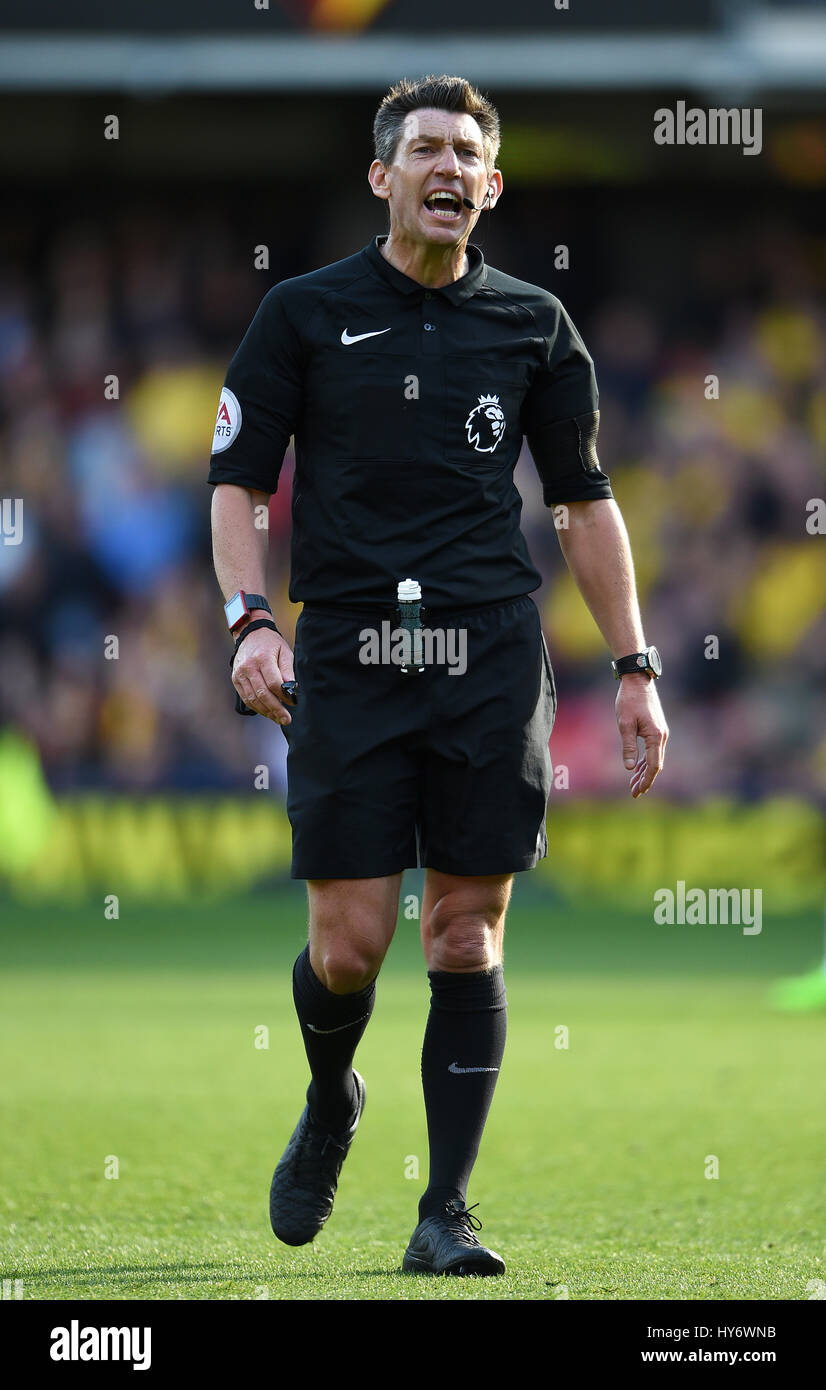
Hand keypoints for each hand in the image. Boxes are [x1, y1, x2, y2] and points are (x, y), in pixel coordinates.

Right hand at [232, 629, 295, 725]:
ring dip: (266, 712)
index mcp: (262, 658)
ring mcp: (240, 674)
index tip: (293, 702)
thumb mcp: (284, 652)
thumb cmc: (271, 643)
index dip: (284, 696)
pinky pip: (246, 697)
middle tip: (287, 720)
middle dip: (276, 709)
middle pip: (263, 694)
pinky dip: (257, 707)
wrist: (250, 632)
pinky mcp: (235, 679)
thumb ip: (288, 671)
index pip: (274, 683)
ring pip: (253, 699)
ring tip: (278, 719)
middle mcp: (248, 667)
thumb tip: (292, 690)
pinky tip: (267, 712)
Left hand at [616, 674, 667, 796]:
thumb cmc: (629, 700)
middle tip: (634, 793)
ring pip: (654, 758)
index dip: (646, 780)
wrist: (638, 680)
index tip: (639, 791)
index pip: (653, 765)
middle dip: (645, 780)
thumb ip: (628, 746)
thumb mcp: (625, 724)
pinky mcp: (655, 729)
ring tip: (634, 785)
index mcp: (656, 736)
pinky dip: (644, 761)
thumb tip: (629, 768)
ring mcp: (660, 733)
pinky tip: (636, 768)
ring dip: (644, 772)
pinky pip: (652, 750)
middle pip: (655, 764)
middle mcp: (661, 736)